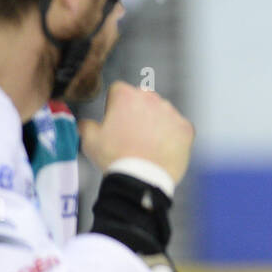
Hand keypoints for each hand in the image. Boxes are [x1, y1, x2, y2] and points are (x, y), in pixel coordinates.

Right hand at [79, 81, 194, 185]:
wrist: (141, 179)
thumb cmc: (114, 158)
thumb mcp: (89, 140)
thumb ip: (86, 125)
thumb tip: (85, 123)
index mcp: (125, 95)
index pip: (119, 92)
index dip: (115, 107)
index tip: (115, 122)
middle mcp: (151, 98)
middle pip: (143, 100)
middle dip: (138, 113)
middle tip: (132, 136)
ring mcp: (171, 112)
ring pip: (162, 113)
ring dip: (156, 124)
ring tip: (147, 146)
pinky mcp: (186, 128)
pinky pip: (179, 128)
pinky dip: (173, 137)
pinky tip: (162, 150)